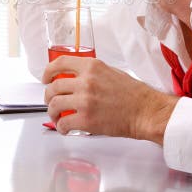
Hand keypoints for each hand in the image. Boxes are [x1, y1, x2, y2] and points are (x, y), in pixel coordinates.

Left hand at [42, 56, 178, 143]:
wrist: (146, 111)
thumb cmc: (134, 94)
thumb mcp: (111, 71)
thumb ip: (91, 73)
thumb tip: (74, 77)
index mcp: (91, 66)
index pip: (60, 63)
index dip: (48, 71)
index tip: (45, 78)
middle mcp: (85, 81)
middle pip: (53, 87)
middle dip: (48, 96)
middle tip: (51, 101)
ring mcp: (84, 100)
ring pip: (54, 105)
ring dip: (52, 112)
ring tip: (57, 116)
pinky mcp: (86, 119)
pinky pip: (63, 123)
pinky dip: (61, 127)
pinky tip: (65, 128)